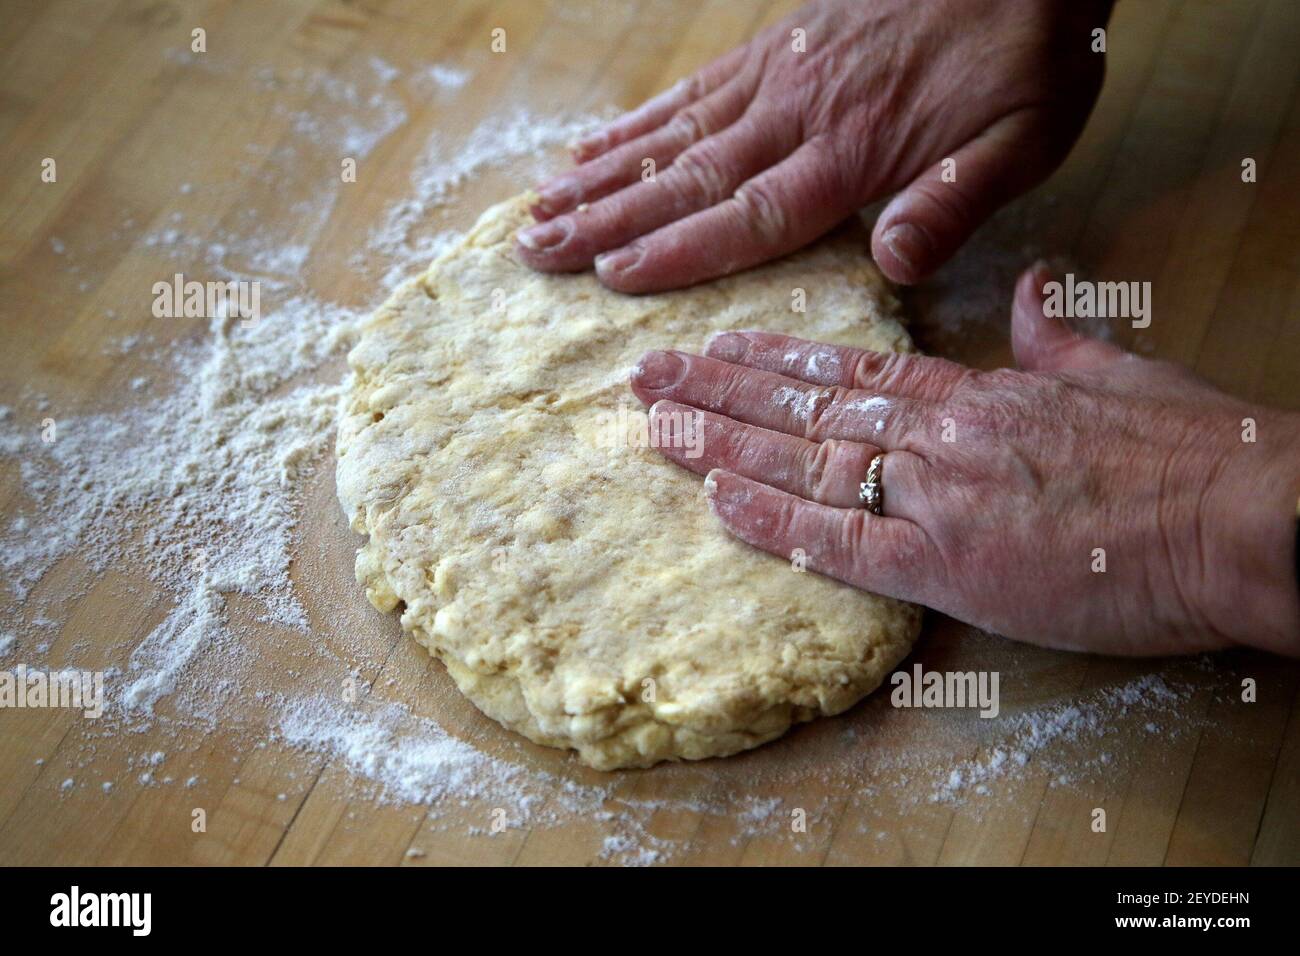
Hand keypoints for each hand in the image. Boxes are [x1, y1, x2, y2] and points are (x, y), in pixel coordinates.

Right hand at [518, 0, 1110, 291]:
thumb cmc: (1027, 51)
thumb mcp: (1023, 138)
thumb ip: (955, 202)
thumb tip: (894, 266)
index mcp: (850, 152)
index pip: (747, 214)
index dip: (676, 250)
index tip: (607, 275)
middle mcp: (796, 114)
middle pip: (686, 177)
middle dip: (606, 217)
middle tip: (534, 249)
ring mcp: (778, 74)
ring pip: (673, 133)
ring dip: (603, 173)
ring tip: (539, 205)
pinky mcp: (776, 45)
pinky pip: (693, 89)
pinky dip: (638, 120)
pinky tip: (596, 142)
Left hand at [628, 264, 1299, 655]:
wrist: (1240, 517)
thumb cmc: (1191, 452)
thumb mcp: (1121, 372)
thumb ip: (1057, 334)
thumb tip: (1034, 288)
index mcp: (978, 393)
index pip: (852, 369)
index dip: (774, 360)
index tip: (715, 346)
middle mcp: (940, 436)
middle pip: (807, 408)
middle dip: (719, 393)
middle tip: (645, 378)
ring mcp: (937, 498)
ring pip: (805, 463)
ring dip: (721, 445)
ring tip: (653, 427)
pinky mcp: (948, 567)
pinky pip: (840, 541)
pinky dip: (773, 521)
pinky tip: (714, 501)